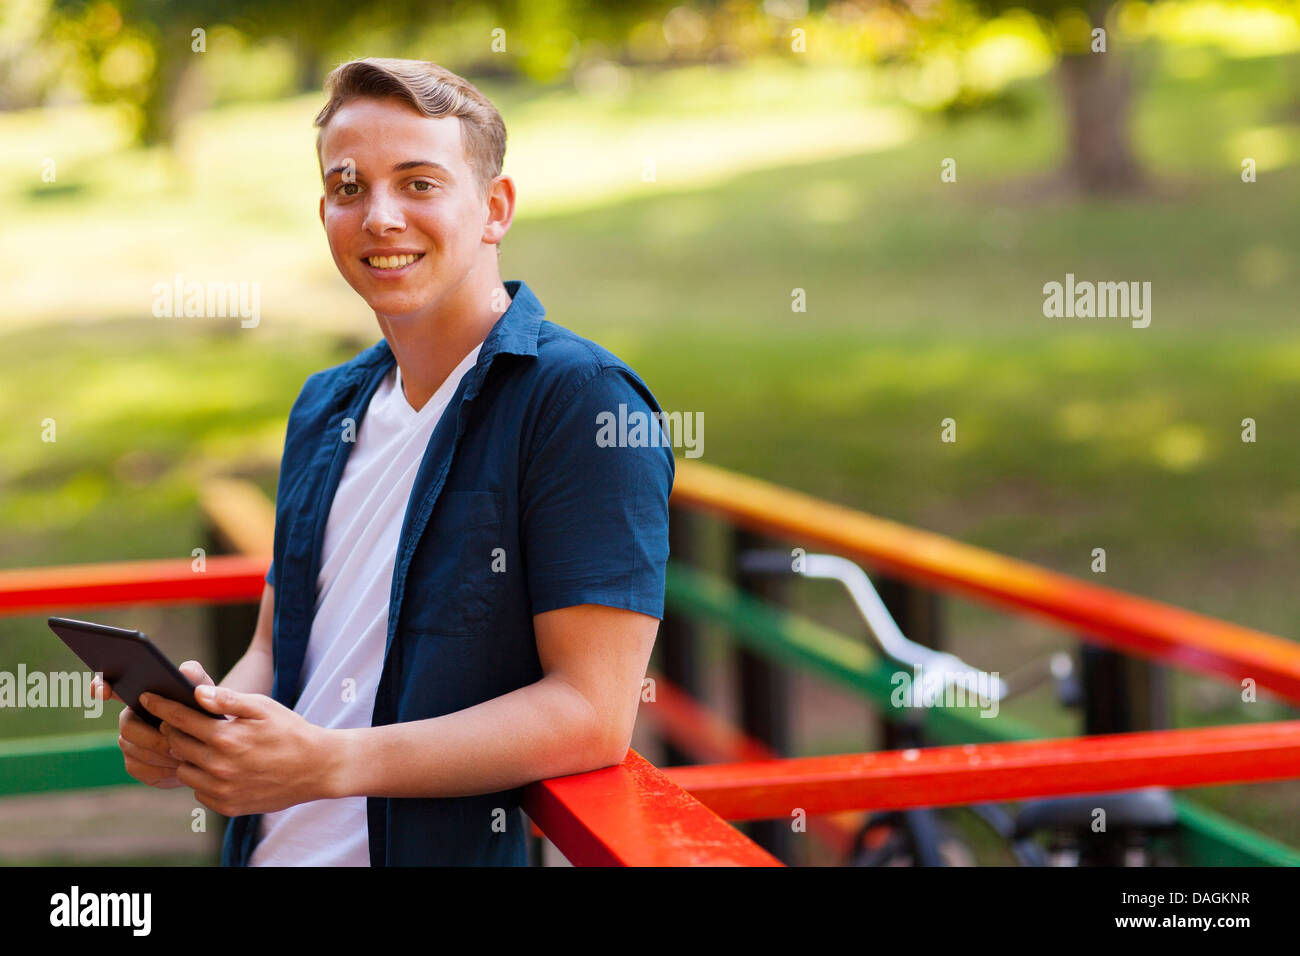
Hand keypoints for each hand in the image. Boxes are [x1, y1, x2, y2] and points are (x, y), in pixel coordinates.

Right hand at [94, 661, 214, 789]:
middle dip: (154, 736)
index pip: (109, 686)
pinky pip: (141, 769)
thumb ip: (195, 676)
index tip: (105, 691)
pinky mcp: (136, 765)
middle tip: (177, 740)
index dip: (101, 686)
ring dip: (162, 754)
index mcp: (140, 695)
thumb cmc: (204, 711)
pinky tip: (179, 767)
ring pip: (136, 750)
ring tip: (186, 754)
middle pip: (128, 727)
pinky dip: (162, 769)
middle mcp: (129, 718)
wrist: (212, 745)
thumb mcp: (203, 691)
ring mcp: (129, 743)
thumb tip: (184, 670)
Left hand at [142, 683, 340, 816]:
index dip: (161, 705)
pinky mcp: (227, 806)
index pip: (179, 719)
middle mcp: (219, 766)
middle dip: (174, 730)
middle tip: (181, 721)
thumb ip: (228, 699)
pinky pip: (199, 792)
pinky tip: (220, 768)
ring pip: (184, 771)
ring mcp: (222, 789)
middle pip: (176, 744)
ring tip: (205, 746)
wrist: (317, 768)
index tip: (147, 697)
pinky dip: (203, 778)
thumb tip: (197, 693)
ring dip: (187, 756)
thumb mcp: (263, 707)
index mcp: (226, 737)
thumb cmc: (290, 731)